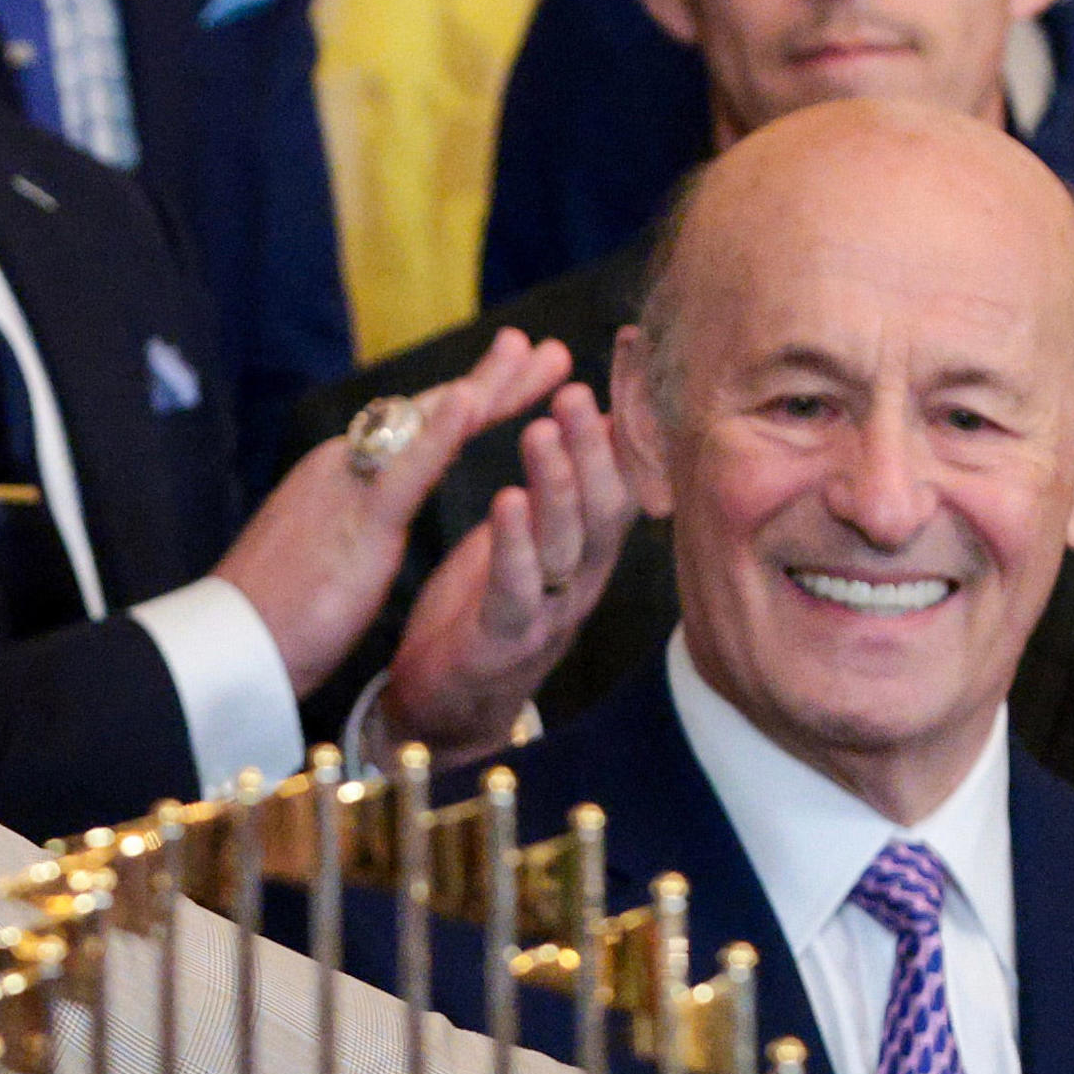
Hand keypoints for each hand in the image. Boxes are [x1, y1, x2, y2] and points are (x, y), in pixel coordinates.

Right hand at [214, 331, 573, 699]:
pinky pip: (404, 471)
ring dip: (484, 390)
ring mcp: (349, 488)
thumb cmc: (275, 612)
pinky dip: (440, 433)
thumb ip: (354, 518)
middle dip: (494, 382)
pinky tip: (474, 401)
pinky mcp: (354, 523)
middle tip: (548, 349)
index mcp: (344, 477)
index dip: (471, 400)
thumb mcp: (327, 550)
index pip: (417, 429)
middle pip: (430, 413)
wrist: (227, 649)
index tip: (516, 373)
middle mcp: (346, 467)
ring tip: (531, 357)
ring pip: (424, 426)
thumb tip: (374, 505)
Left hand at [367, 375, 629, 758]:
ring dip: (556, 484)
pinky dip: (514, 546)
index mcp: (589, 545)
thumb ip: (568, 482)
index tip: (623, 368)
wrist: (448, 705)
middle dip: (592, 446)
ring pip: (566, 543)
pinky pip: (516, 591)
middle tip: (574, 391)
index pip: (622, 477)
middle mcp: (582, 577)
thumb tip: (608, 415)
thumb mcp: (534, 533)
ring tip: (542, 431)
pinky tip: (506, 502)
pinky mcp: (505, 642)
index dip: (625, 427)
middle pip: (603, 506)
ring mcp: (549, 612)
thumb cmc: (490, 606)